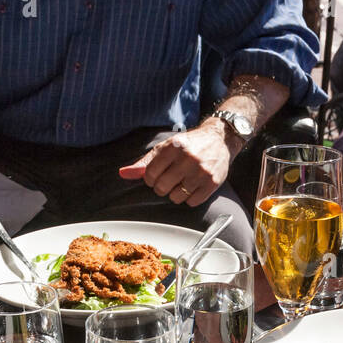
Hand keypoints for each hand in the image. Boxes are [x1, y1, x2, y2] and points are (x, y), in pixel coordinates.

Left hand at [118, 119, 239, 206]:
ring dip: (176, 194)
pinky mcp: (212, 182)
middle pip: (162, 188)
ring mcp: (201, 171)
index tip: (157, 175)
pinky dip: (190, 198)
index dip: (150, 178)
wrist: (219, 140)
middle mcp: (188, 158)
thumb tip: (123, 173)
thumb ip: (144, 162)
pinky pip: (192, 202)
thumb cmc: (188, 145)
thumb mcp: (165, 148)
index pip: (150, 174)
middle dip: (162, 187)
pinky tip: (192, 187)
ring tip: (182, 183)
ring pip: (176, 197)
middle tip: (169, 180)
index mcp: (174, 147)